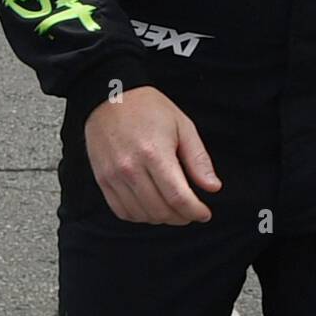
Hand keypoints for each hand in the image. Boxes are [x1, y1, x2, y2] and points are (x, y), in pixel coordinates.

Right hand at [85, 85, 221, 224]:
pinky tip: (150, 206)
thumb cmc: (149, 108)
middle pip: (161, 210)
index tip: (204, 213)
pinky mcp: (103, 180)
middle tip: (191, 211)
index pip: (178, 197)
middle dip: (182, 217)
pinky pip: (122, 212)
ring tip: (172, 208)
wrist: (110, 96)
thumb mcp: (182, 125)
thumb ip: (198, 159)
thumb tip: (213, 188)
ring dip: (162, 218)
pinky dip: (140, 216)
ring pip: (142, 215)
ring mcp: (114, 176)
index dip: (195, 211)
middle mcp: (131, 168)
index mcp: (155, 153)